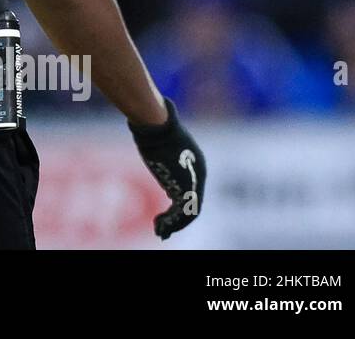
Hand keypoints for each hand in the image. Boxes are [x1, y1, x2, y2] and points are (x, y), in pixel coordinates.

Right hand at [128, 97, 206, 239]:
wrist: (156, 125)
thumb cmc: (154, 129)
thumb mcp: (161, 149)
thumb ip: (165, 165)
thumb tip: (160, 172)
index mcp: (197, 166)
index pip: (191, 193)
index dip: (178, 209)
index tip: (164, 217)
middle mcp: (200, 176)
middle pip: (192, 206)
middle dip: (176, 221)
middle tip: (162, 230)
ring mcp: (194, 182)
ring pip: (188, 213)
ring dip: (173, 224)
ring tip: (159, 230)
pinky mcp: (186, 188)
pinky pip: (183, 213)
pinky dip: (171, 222)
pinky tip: (158, 224)